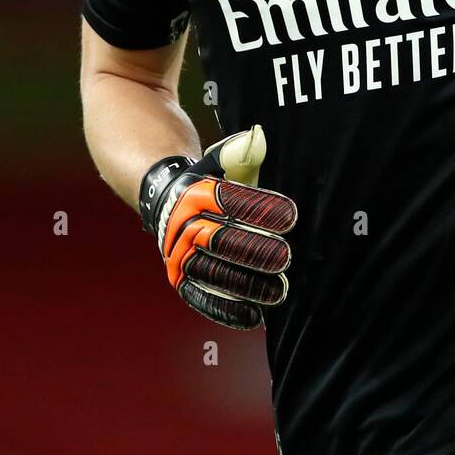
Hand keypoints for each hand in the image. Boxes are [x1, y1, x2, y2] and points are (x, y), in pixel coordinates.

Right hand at [139, 125, 296, 330]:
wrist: (164, 199)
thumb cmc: (206, 182)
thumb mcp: (220, 162)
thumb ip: (241, 153)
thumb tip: (256, 138)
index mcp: (195, 193)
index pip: (230, 201)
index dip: (261, 209)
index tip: (290, 217)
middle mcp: (183, 225)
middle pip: (221, 240)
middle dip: (255, 251)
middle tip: (285, 258)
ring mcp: (179, 254)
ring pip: (213, 272)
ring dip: (246, 284)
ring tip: (278, 290)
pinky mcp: (179, 278)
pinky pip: (202, 296)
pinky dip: (227, 308)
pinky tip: (253, 315)